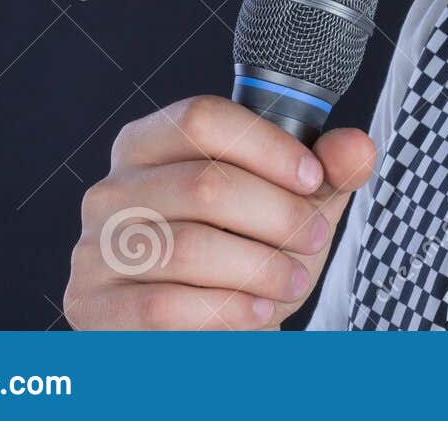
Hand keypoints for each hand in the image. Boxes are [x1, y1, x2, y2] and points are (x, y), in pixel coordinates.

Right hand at [62, 95, 374, 329]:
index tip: (313, 179)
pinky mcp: (90, 305)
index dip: (267, 146)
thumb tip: (357, 147)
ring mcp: (94, 246)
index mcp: (150, 143)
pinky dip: (225, 309)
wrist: (202, 331)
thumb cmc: (244, 253)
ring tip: (293, 281)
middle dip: (277, 215)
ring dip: (259, 267)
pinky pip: (164, 304)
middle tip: (314, 238)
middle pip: (204, 182)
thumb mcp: (292, 206)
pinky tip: (259, 310)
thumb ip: (327, 171)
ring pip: (189, 246)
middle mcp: (112, 187)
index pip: (202, 117)